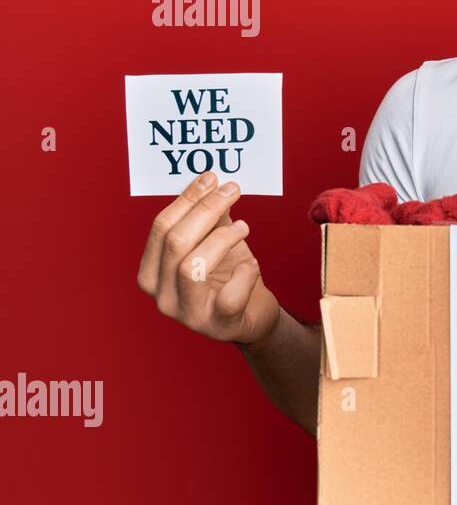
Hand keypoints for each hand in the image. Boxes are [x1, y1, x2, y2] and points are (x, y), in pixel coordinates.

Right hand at [136, 171, 280, 345]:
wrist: (254, 314)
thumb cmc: (230, 275)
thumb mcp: (216, 242)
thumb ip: (210, 218)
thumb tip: (213, 183)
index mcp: (152, 273)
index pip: (161, 228)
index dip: (186, 199)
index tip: (211, 178)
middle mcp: (162, 296)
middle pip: (175, 243)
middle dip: (206, 210)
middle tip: (232, 190)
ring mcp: (187, 315)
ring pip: (192, 267)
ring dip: (222, 239)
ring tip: (244, 227)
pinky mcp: (218, 326)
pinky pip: (229, 296)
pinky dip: (245, 273)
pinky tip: (252, 264)